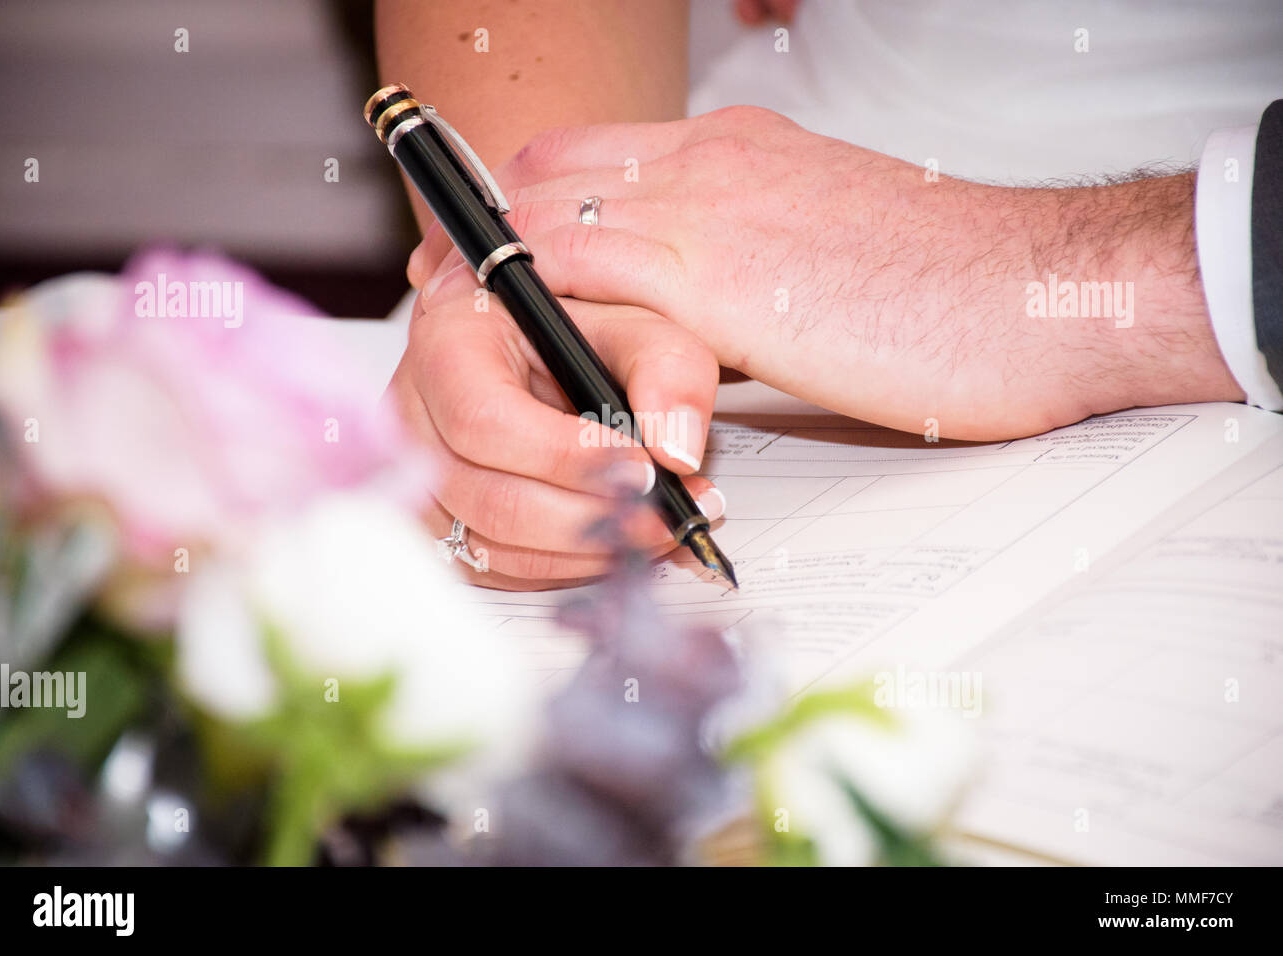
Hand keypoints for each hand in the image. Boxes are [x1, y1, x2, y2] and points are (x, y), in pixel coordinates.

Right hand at [386, 290, 723, 590]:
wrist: (538, 358)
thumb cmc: (574, 337)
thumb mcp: (633, 325)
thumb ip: (667, 370)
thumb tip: (676, 451)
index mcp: (449, 347)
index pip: (485, 419)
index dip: (563, 456)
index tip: (639, 468)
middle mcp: (419, 418)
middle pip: (491, 497)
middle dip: (587, 517)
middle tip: (659, 515)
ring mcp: (422, 480)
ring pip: (493, 545)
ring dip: (583, 550)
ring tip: (651, 530)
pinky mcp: (441, 528)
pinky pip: (497, 570)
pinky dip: (563, 568)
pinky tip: (613, 542)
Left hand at [414, 106, 1243, 439]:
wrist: (1040, 292)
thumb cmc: (957, 288)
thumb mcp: (837, 254)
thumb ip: (761, 271)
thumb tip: (710, 322)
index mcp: (745, 153)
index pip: (597, 156)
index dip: (529, 203)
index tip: (489, 250)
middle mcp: (716, 163)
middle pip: (552, 173)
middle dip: (489, 234)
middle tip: (442, 291)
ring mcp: (712, 210)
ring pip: (550, 219)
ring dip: (498, 279)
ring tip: (452, 333)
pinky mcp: (720, 279)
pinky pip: (582, 278)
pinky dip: (534, 315)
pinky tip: (509, 357)